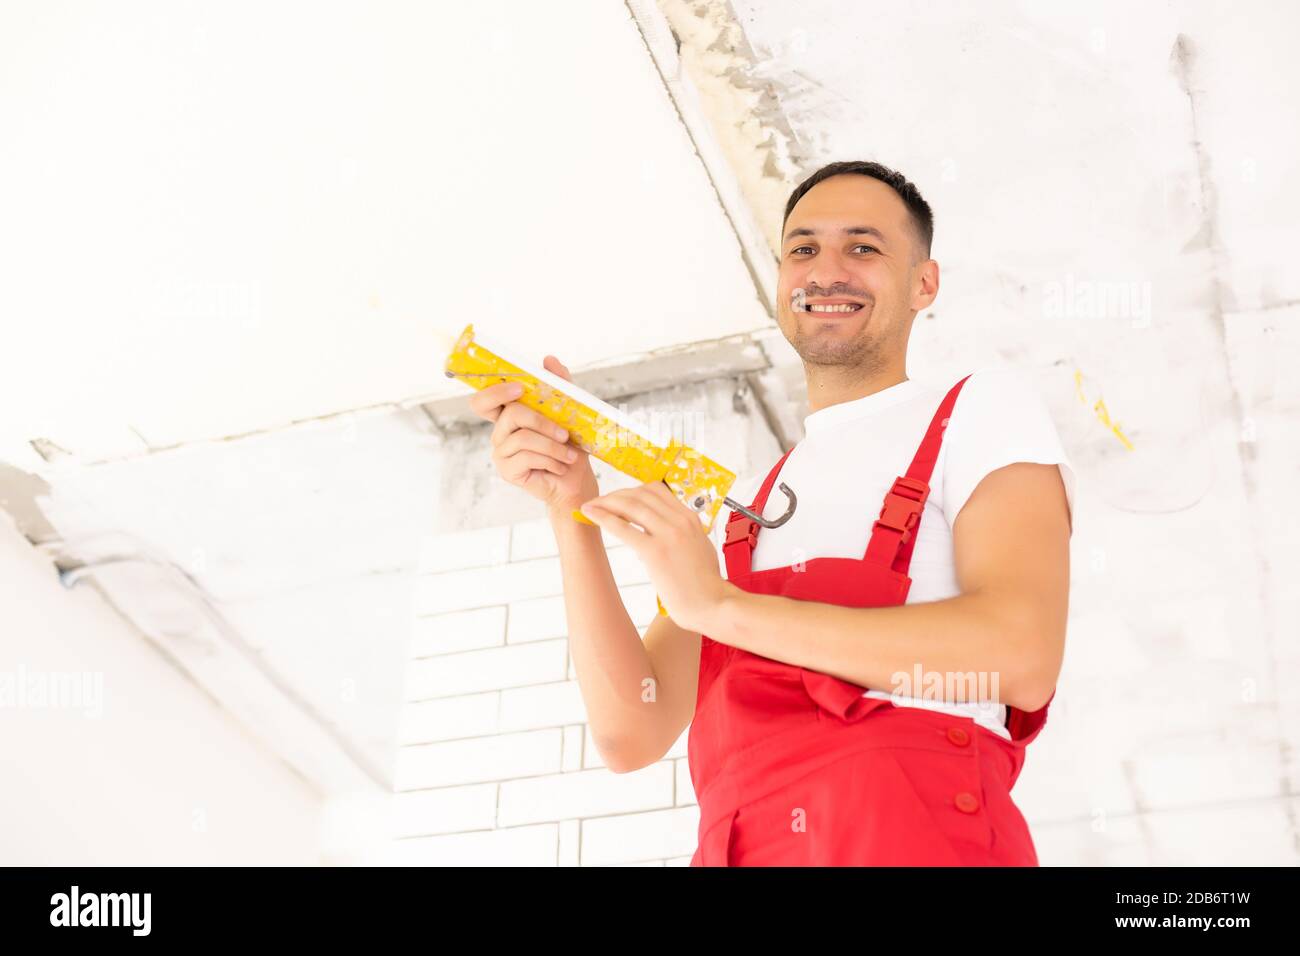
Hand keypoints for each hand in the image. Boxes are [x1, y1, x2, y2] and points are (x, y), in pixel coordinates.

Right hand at [468, 355, 598, 514]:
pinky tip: (560, 466)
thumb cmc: (570, 446)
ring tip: (569, 455)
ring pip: (523, 438)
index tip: (518, 388)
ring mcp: (501, 453)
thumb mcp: (570, 412)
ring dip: (552, 446)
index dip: (495, 391)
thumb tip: (549, 359)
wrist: (576, 480)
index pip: (484, 400)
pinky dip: (550, 460)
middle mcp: (500, 432)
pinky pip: (526, 458)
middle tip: (564, 432)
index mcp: (509, 415)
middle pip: (510, 414)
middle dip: (542, 421)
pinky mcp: (507, 471)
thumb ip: (560, 386)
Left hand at [579, 482, 731, 633]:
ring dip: (606, 502)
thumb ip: (682, 535)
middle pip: (641, 494)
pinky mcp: (655, 552)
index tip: (619, 498)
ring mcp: (669, 535)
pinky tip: (591, 516)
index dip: (632, 491)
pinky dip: (604, 518)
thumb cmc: (706, 584)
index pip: (656, 490)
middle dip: (616, 495)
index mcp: (690, 519)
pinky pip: (624, 528)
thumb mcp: (699, 548)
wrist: (714, 605)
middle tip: (600, 502)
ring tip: (590, 506)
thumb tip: (658, 535)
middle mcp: (680, 521)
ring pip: (631, 506)